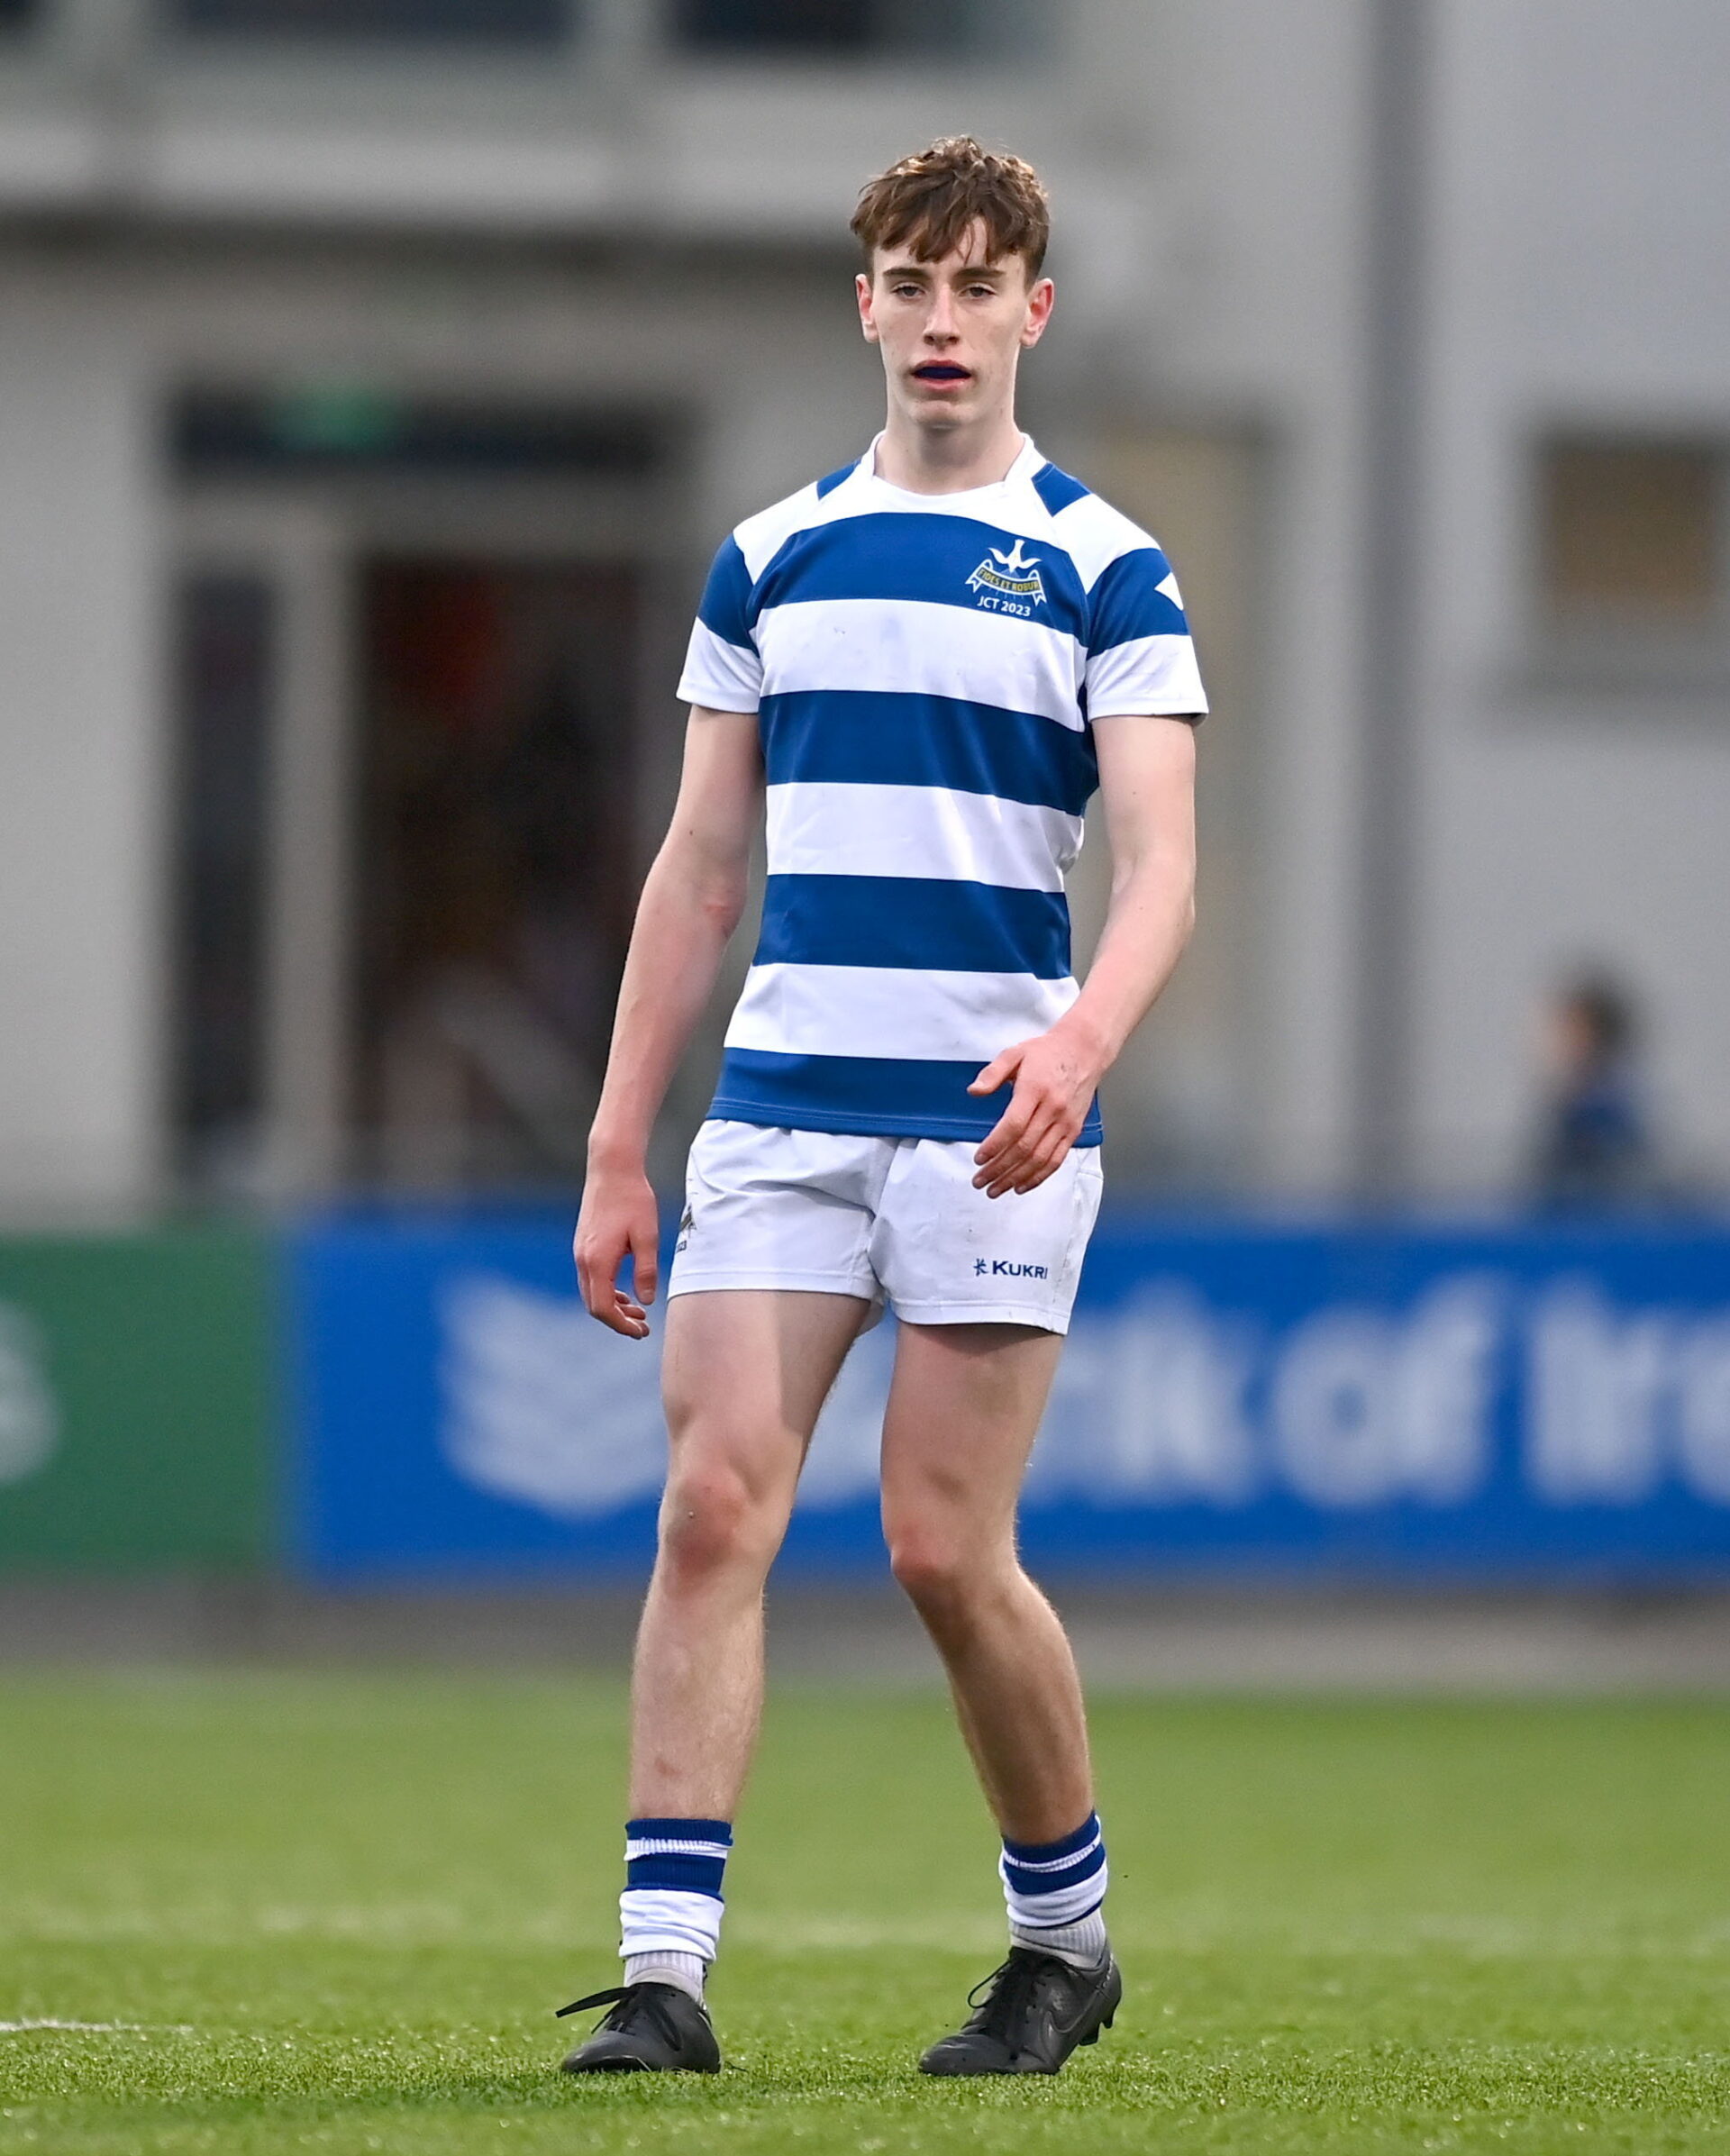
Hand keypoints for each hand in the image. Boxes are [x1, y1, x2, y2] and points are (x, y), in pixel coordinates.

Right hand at [573, 1160, 660, 1336]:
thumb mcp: (647, 1237)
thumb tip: (646, 1301)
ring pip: (591, 1292)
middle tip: (643, 1327)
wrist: (612, 1169)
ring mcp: (580, 1252)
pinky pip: (591, 1279)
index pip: (603, 1308)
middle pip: (594, 1305)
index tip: (641, 1332)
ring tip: (638, 1311)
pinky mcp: (584, 1245)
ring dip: (613, 1306)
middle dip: (617, 1320)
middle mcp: (583, 1259)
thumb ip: (646, 1271)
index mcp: (597, 1261)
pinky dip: (607, 1291)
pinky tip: (626, 1291)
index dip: (621, 1325)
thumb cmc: (633, 1199)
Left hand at [967, 1023, 1104, 1195]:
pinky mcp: (1074, 1131)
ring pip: (1040, 1159)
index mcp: (1035, 1089)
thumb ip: (992, 1073)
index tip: (978, 1158)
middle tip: (979, 1181)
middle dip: (999, 1169)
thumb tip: (974, 1091)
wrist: (1085, 1050)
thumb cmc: (1047, 1053)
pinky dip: (1038, 1177)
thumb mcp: (1015, 1053)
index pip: (1013, 1125)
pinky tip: (1021, 1186)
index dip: (995, 1146)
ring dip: (1016, 1178)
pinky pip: (1056, 1160)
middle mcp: (1053, 1109)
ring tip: (995, 1189)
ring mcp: (1065, 1123)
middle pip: (1024, 1147)